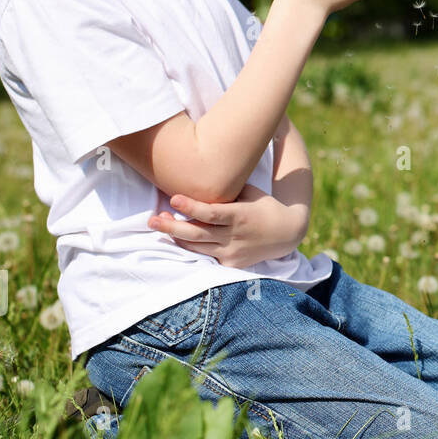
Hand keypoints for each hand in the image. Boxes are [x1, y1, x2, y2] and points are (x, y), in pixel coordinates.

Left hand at [149, 183, 306, 268]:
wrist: (287, 233)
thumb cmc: (264, 206)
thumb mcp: (250, 192)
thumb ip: (227, 190)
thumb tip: (201, 174)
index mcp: (241, 215)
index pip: (210, 214)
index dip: (190, 207)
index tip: (173, 199)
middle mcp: (235, 236)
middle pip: (196, 234)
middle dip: (171, 227)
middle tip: (151, 220)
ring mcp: (232, 253)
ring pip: (196, 247)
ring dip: (175, 236)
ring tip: (159, 224)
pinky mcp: (231, 264)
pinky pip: (205, 256)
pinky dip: (191, 247)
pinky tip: (177, 237)